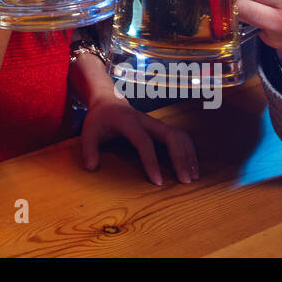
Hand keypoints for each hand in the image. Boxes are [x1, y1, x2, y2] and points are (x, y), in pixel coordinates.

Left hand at [80, 62, 198, 185]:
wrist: (108, 100)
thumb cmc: (99, 118)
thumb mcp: (88, 131)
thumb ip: (88, 148)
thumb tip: (92, 168)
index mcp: (128, 121)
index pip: (143, 142)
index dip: (151, 161)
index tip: (158, 182)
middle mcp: (146, 120)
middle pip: (171, 135)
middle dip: (180, 158)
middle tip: (185, 181)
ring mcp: (156, 123)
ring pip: (180, 135)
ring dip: (188, 155)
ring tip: (192, 177)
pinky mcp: (161, 127)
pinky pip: (181, 137)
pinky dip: (189, 152)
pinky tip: (191, 168)